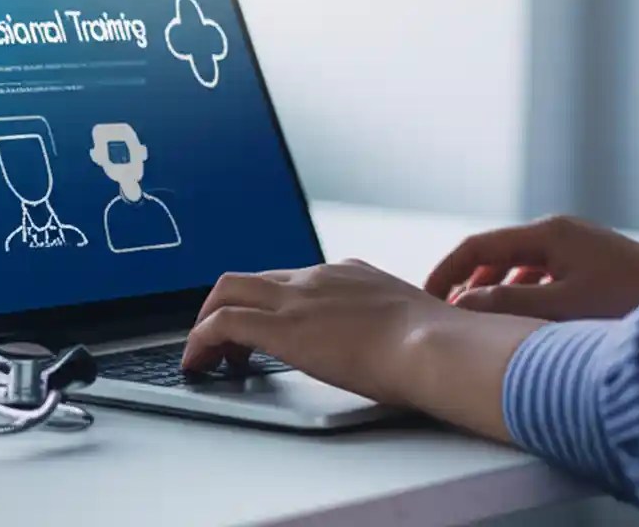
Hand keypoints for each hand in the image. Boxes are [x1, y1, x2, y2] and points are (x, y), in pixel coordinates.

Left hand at [182, 260, 544, 440]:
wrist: (437, 347)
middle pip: (252, 278)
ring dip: (208, 321)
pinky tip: (198, 363)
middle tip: (223, 340)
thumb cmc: (440, 347)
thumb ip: (394, 327)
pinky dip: (200, 340)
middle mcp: (317, 277)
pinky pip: (220, 324)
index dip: (272, 303)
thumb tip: (407, 348)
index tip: (267, 326)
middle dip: (229, 305)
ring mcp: (296, 299)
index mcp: (348, 274)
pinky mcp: (279, 327)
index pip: (294, 279)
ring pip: (227, 291)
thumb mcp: (413, 324)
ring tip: (204, 353)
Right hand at [425, 216, 638, 319]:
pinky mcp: (586, 265)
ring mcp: (572, 247)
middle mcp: (555, 233)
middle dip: (465, 284)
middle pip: (492, 255)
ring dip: (492, 292)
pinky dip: (519, 296)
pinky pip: (537, 277)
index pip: (475, 247)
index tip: (424, 299)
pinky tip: (517, 322)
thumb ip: (507, 301)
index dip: (445, 272)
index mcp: (546, 234)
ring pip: (515, 268)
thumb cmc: (633, 299)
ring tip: (475, 323)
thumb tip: (462, 303)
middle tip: (443, 315)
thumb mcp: (563, 304)